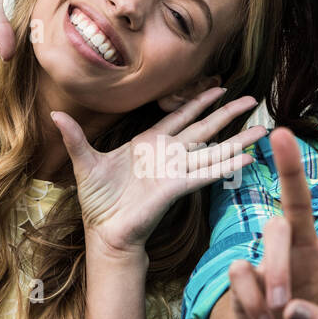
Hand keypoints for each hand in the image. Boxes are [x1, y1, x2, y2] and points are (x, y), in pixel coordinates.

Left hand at [50, 87, 267, 258]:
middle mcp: (168, 155)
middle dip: (229, 114)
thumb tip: (55, 114)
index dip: (200, 101)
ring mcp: (175, 171)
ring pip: (213, 150)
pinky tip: (246, 160)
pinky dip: (226, 167)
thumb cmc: (97, 200)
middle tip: (252, 100)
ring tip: (262, 130)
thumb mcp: (84, 162)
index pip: (181, 116)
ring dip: (238, 140)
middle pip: (206, 129)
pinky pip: (205, 174)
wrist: (103, 230)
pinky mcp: (176, 188)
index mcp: (150, 143)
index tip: (220, 88)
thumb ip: (75, 137)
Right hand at [225, 127, 317, 318]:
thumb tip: (292, 310)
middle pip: (296, 201)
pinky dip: (252, 302)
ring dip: (275, 271)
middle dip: (289, 167)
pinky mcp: (245, 279)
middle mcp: (307, 252)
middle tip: (279, 133)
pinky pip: (242, 273)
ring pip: (271, 235)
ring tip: (277, 313)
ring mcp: (274, 263)